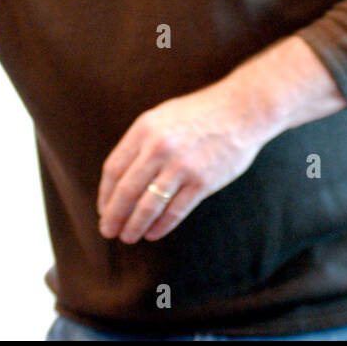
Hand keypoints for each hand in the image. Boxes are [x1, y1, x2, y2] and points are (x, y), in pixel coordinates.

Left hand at [96, 79, 271, 243]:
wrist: (243, 109)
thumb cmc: (202, 113)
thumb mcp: (163, 117)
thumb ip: (142, 142)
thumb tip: (120, 179)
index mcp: (145, 129)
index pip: (113, 170)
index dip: (105, 195)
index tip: (104, 209)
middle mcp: (159, 147)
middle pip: (126, 191)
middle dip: (114, 216)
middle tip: (109, 231)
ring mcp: (181, 165)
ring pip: (148, 206)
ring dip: (134, 226)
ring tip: (129, 236)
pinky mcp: (202, 181)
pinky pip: (175, 211)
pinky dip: (161, 226)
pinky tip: (153, 233)